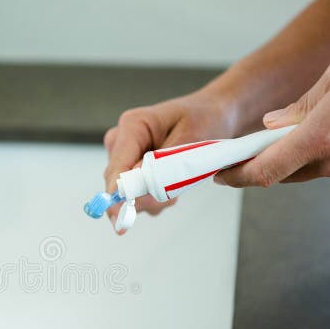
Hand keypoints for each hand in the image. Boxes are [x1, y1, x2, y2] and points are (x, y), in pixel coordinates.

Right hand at [103, 90, 239, 233]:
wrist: (212, 115)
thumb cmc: (204, 119)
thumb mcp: (192, 138)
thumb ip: (164, 163)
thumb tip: (138, 184)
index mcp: (133, 125)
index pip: (118, 165)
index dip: (120, 191)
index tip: (121, 213)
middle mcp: (122, 140)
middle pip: (118, 183)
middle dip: (144, 197)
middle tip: (173, 198)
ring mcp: (124, 155)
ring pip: (126, 193)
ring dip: (152, 198)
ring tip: (178, 183)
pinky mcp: (129, 168)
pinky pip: (135, 193)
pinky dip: (154, 196)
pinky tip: (171, 183)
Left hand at [215, 40, 329, 187]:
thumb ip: (297, 108)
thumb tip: (272, 126)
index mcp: (321, 137)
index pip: (266, 172)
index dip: (238, 177)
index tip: (223, 175)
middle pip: (285, 174)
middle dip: (265, 163)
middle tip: (251, 149)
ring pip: (310, 170)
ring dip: (297, 156)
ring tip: (300, 129)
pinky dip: (325, 153)